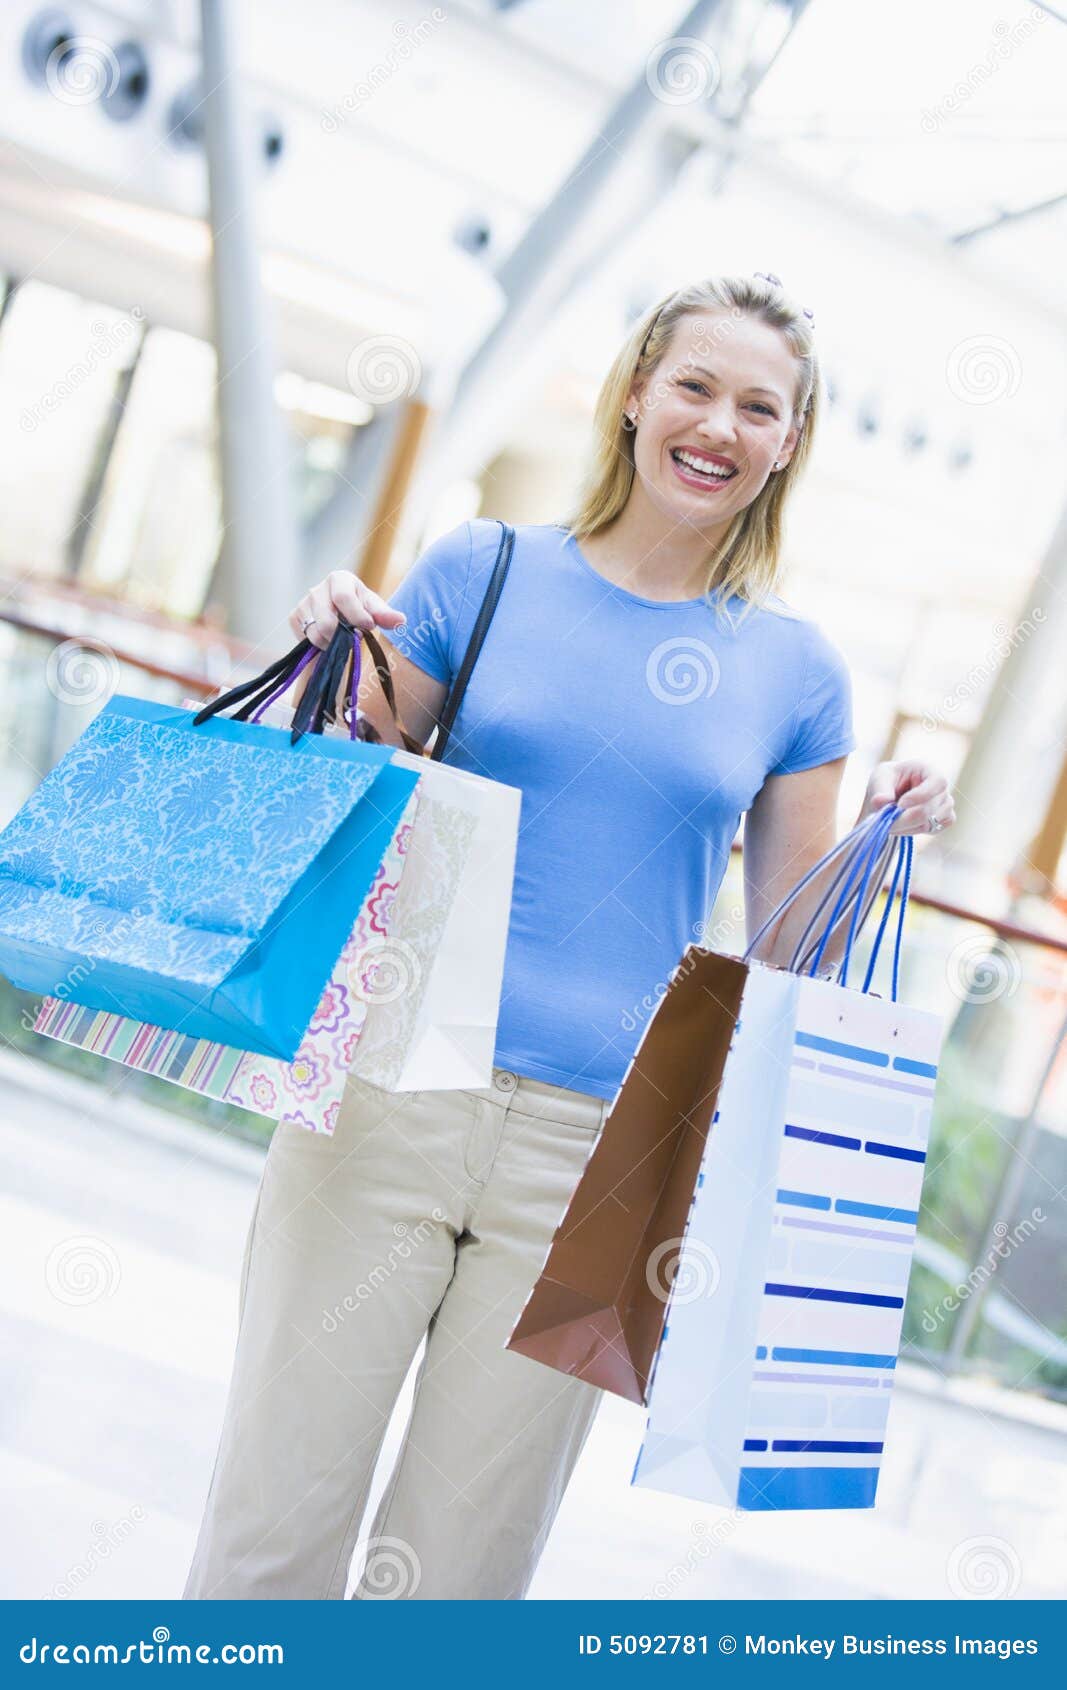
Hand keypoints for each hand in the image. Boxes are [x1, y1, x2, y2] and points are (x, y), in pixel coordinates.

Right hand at [288, 569, 406, 651]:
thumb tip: (401, 621)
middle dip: (343, 635)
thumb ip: (385, 615)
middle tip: (354, 636)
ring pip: (316, 634)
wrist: (340, 616)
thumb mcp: (374, 610)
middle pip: (327, 621)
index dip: (357, 616)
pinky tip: (328, 638)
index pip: (343, 598)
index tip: (368, 627)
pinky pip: (306, 638)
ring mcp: (303, 603)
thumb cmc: (361, 610)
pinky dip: (319, 644)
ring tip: (342, 638)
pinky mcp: (294, 618)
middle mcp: (317, 588)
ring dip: (333, 643)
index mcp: (339, 579)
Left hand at [860, 760, 955, 836]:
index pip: (937, 782)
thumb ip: (880, 790)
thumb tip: (881, 801)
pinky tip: (905, 824)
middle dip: (902, 819)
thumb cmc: (888, 782)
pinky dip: (914, 830)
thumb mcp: (880, 778)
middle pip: (927, 810)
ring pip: (928, 823)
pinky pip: (933, 830)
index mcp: (929, 770)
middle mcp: (942, 788)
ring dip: (905, 826)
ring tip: (891, 820)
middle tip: (885, 820)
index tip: (900, 805)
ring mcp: (947, 804)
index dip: (920, 795)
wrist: (891, 797)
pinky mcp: (946, 819)